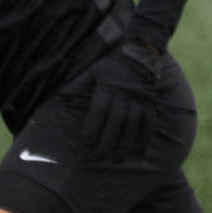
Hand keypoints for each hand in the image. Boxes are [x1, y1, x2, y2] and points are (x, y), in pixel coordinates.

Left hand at [82, 39, 164, 160]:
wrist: (140, 53)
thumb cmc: (111, 65)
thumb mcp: (92, 70)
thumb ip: (78, 84)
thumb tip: (61, 96)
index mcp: (107, 88)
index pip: (99, 111)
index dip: (93, 128)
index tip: (86, 143)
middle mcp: (124, 95)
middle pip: (115, 122)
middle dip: (107, 141)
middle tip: (99, 157)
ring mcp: (139, 100)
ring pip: (132, 125)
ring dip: (125, 144)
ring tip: (117, 160)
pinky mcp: (150, 104)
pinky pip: (149, 123)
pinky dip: (145, 138)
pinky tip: (139, 152)